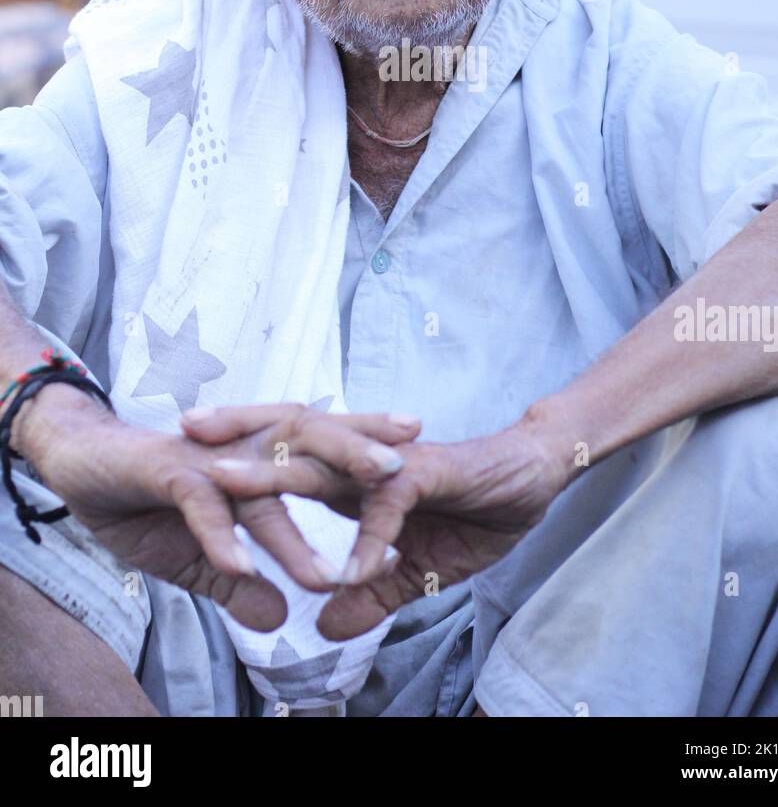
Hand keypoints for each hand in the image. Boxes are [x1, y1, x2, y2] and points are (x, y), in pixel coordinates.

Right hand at [14, 384, 418, 631]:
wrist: (77, 461)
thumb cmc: (143, 498)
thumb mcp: (196, 552)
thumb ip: (236, 580)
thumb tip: (279, 616)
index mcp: (254, 457)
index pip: (321, 446)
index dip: (367, 446)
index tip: (419, 457)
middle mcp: (238, 449)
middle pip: (307, 441)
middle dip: (356, 451)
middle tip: (407, 467)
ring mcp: (205, 458)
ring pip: (261, 479)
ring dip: (296, 519)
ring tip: (330, 564)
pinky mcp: (166, 471)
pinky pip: (200, 507)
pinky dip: (222, 540)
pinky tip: (243, 570)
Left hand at [201, 409, 563, 639]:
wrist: (536, 479)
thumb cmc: (477, 511)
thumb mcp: (417, 568)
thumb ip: (369, 592)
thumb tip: (323, 626)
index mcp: (354, 475)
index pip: (289, 455)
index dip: (243, 450)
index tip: (188, 452)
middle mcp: (364, 461)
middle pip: (291, 438)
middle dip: (237, 433)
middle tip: (181, 431)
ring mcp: (393, 464)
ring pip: (322, 461)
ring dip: (272, 471)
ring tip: (222, 479)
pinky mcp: (431, 474)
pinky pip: (389, 506)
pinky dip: (368, 538)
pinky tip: (349, 567)